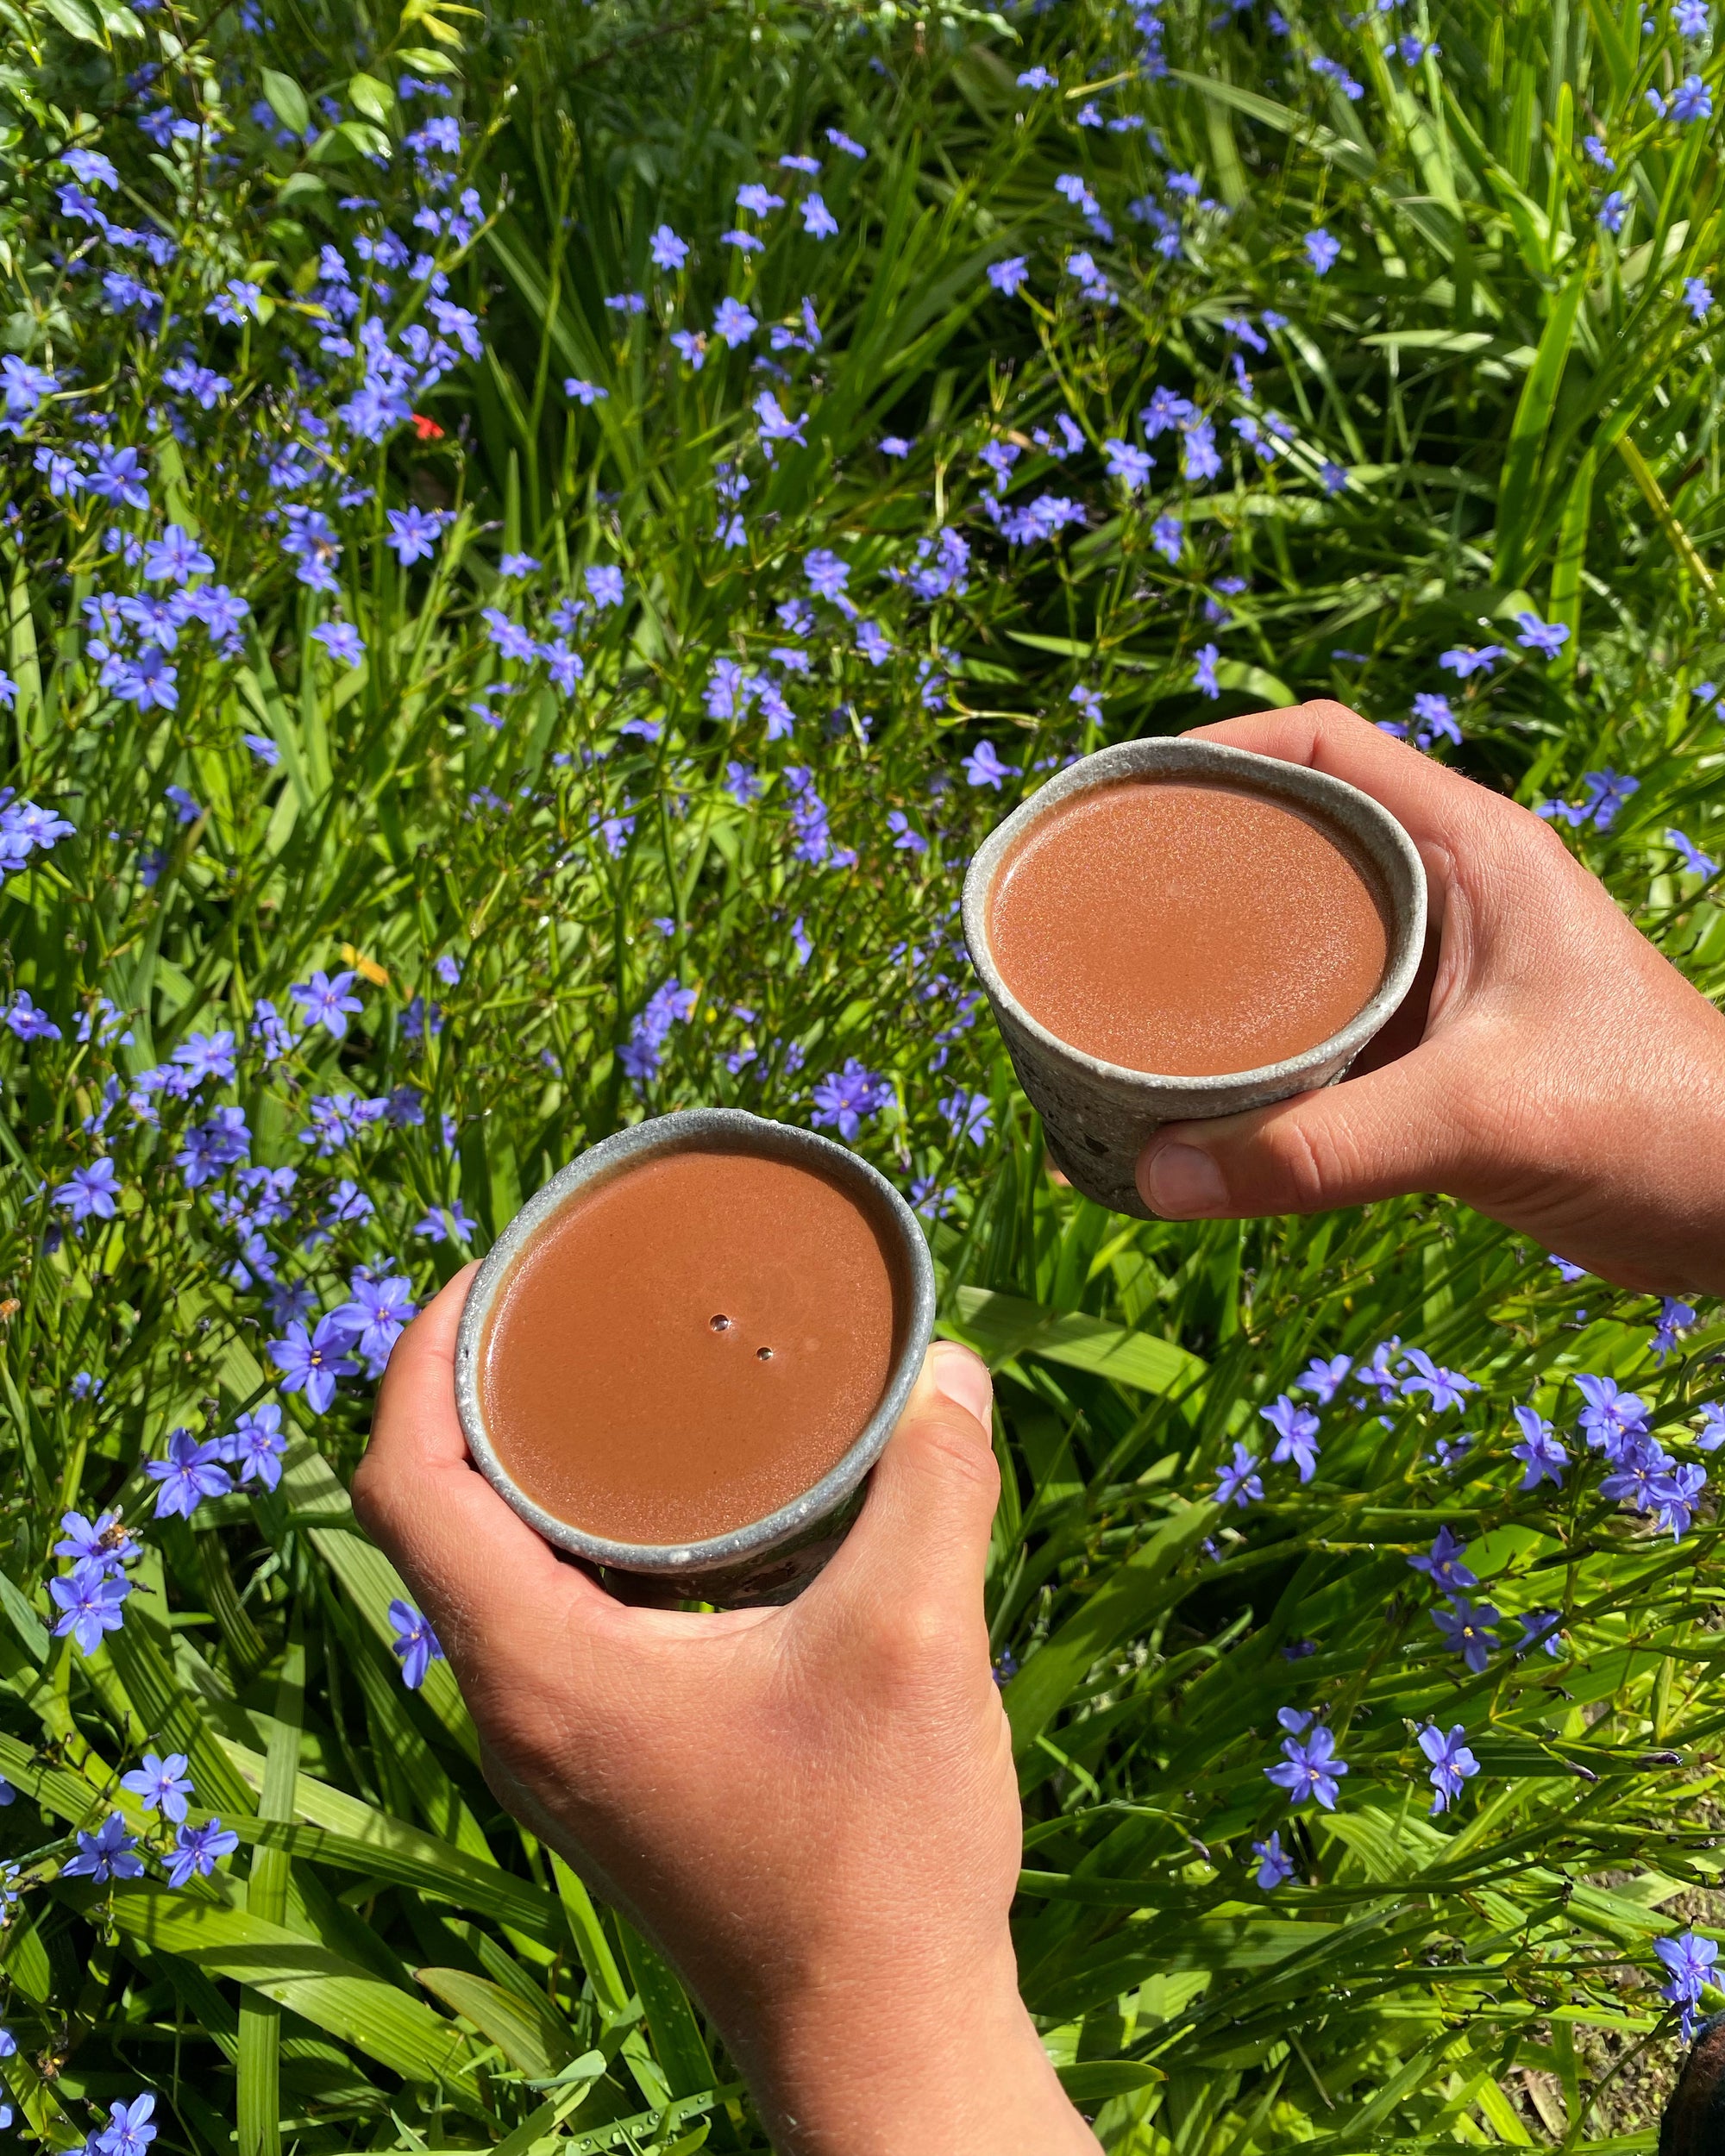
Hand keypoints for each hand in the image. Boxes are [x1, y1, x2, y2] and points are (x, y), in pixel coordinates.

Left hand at [352, 1269, 1099, 2155]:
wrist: (881, 2037)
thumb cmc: (877, 1858)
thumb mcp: (920, 1643)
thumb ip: (934, 1485)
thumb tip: (950, 1368)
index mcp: (542, 1668)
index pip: (406, 1483)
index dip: (422, 1356)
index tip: (493, 1268)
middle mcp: (519, 1709)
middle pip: (437, 1513)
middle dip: (479, 1389)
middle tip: (564, 1295)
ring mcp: (560, 1748)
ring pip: (494, 1568)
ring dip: (529, 1464)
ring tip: (615, 1372)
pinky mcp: (610, 1768)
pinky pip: (551, 1614)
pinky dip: (584, 1532)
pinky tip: (683, 1501)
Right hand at [1136, 701, 1724, 1295]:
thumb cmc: (1658, 1124)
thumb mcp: (1479, 1117)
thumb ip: (1318, 1149)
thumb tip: (1153, 1179)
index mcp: (1471, 849)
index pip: (1324, 745)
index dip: (1216, 752)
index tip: (1121, 798)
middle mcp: (1447, 895)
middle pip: (1291, 841)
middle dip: (1190, 865)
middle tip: (1087, 904)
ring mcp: (1439, 977)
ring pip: (1297, 947)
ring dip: (1213, 973)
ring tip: (1112, 999)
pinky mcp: (1432, 1056)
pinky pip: (1314, 1035)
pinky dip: (1248, 1059)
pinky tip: (1184, 1098)